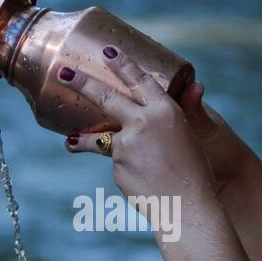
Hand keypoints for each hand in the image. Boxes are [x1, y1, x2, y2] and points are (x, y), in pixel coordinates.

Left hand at [64, 63, 253, 196]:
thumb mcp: (193, 136)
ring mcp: (126, 145)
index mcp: (165, 110)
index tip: (108, 52)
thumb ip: (183, 113)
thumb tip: (198, 86)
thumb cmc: (196, 172)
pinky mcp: (116, 166)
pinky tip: (142, 182)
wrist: (185, 208)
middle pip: (106, 97)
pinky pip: (117, 162)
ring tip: (69, 142)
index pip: (140, 80)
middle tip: (63, 72)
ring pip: (102, 138)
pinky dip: (126, 169)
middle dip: (82, 83)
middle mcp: (142, 122)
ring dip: (82, 140)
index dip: (123, 64)